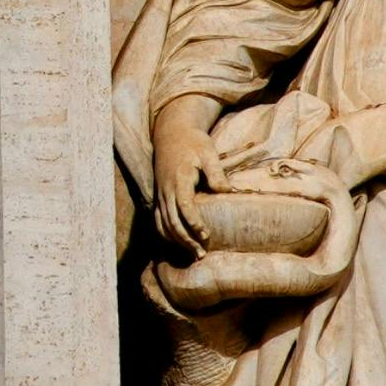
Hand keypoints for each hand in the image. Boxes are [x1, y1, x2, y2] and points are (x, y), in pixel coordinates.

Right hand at [147, 93, 221, 251]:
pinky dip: (166, 235)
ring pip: (162, 224)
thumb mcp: (208, 151)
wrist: (171, 132)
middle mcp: (166, 189)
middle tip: (201, 254)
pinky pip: (157, 220)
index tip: (205, 235)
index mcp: (179, 178)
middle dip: (185, 240)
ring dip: (176, 241)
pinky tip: (178, 244)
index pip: (183, 205)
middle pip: (171, 220)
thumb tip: (228, 192)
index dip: (193, 222)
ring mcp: (160, 194)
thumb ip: (217, 173)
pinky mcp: (158, 196)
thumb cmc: (193, 141)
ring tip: (193, 254)